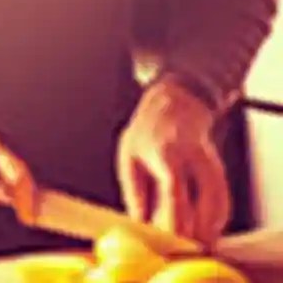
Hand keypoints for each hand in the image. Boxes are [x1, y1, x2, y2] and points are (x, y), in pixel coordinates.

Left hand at [117, 75, 229, 246]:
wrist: (174, 105)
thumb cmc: (147, 131)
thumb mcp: (129, 156)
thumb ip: (134, 192)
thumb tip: (139, 223)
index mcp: (166, 152)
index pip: (175, 189)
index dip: (176, 216)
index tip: (172, 237)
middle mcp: (194, 157)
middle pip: (207, 197)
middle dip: (200, 227)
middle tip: (187, 248)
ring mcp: (211, 162)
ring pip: (221, 200)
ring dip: (211, 226)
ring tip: (196, 243)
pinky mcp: (219, 169)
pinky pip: (224, 197)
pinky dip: (217, 217)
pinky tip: (205, 230)